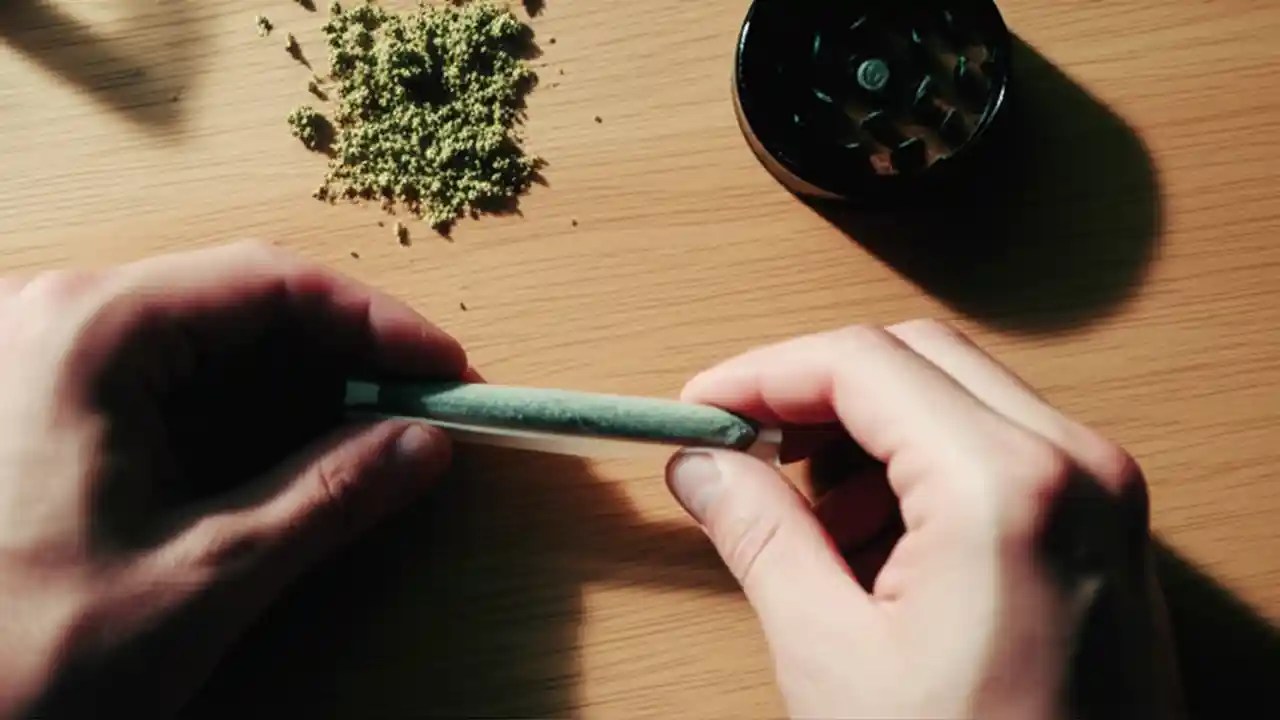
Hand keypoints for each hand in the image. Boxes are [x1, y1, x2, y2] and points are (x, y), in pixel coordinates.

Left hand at [0, 242, 464, 716]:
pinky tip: (288, 454)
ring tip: (371, 434)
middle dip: (341, 354)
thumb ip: (326, 498)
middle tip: (420, 407)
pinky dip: (240, 411)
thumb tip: (423, 444)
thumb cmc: (21, 656)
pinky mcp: (42, 402)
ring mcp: (40, 356)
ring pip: (206, 338)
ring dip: (297, 384)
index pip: (268, 283)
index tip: (446, 369)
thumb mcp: (203, 577)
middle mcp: (55, 318)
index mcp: (88, 333)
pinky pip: (166, 378)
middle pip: (239, 301)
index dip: (376, 323)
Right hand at [665, 322, 1181, 718]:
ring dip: (869, 434)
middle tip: (744, 446)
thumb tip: (704, 467)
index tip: (706, 405)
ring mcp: (1101, 494)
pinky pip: (999, 449)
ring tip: (813, 524)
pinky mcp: (1104, 527)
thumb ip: (761, 538)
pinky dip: (923, 469)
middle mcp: (1073, 466)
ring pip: (958, 395)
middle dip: (816, 394)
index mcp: (1004, 486)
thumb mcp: (834, 659)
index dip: (765, 373)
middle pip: (915, 358)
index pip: (862, 362)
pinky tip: (878, 549)